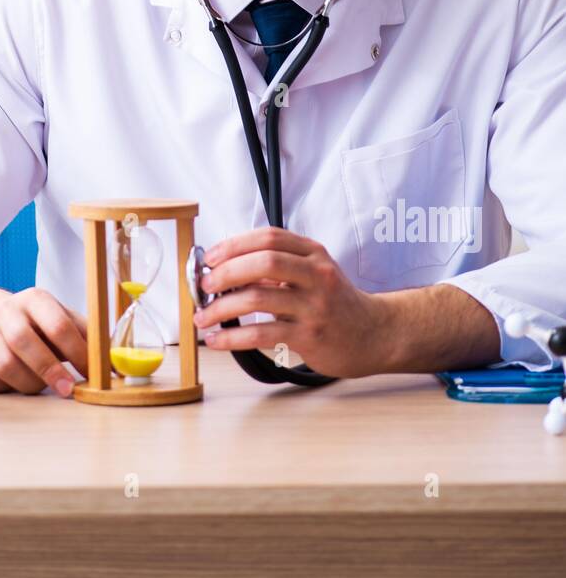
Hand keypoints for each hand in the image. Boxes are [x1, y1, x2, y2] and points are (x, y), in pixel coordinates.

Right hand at [0, 287, 88, 397]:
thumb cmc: (40, 325)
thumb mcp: (64, 320)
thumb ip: (89, 338)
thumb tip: (116, 364)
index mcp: (36, 298)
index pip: (58, 325)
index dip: (77, 353)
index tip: (92, 374)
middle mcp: (7, 311)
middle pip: (24, 341)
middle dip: (49, 370)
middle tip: (67, 390)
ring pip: (4, 364)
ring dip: (28, 382)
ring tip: (40, 385)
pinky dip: (1, 386)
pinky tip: (13, 383)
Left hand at [192, 227, 387, 378]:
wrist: (374, 334)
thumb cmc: (335, 303)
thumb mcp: (313, 274)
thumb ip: (277, 269)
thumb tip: (227, 270)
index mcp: (313, 254)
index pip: (269, 237)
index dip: (235, 244)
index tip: (211, 257)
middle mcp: (316, 275)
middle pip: (263, 262)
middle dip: (226, 272)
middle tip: (204, 284)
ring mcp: (314, 306)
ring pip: (258, 299)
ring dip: (222, 307)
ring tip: (203, 317)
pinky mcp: (309, 336)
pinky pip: (262, 334)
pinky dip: (233, 337)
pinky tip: (218, 340)